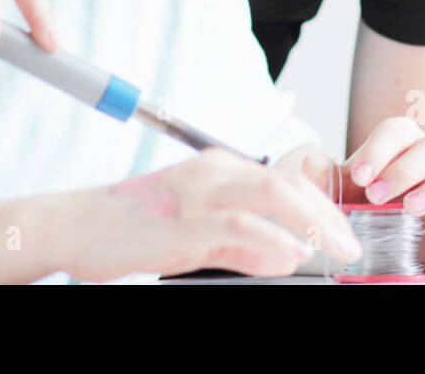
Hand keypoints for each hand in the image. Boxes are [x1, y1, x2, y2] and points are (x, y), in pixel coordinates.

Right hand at [63, 149, 363, 281]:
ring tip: (334, 251)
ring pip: (272, 196)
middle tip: (351, 246)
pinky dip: (272, 239)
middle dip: (327, 215)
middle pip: (288, 185)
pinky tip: (293, 254)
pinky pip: (239, 227)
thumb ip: (237, 244)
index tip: (341, 233)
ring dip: (312, 226)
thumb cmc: (130, 228)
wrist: (74, 224)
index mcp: (217, 168)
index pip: (284, 180)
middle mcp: (213, 172)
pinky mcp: (183, 221)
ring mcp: (198, 194)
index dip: (320, 206)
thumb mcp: (191, 233)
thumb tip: (281, 256)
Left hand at [292, 117, 424, 233]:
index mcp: (404, 142)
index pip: (397, 130)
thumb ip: (330, 178)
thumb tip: (310, 162)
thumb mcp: (350, 193)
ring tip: (411, 209)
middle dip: (404, 170)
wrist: (402, 227)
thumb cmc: (376, 201)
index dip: (378, 150)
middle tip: (377, 196)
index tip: (358, 175)